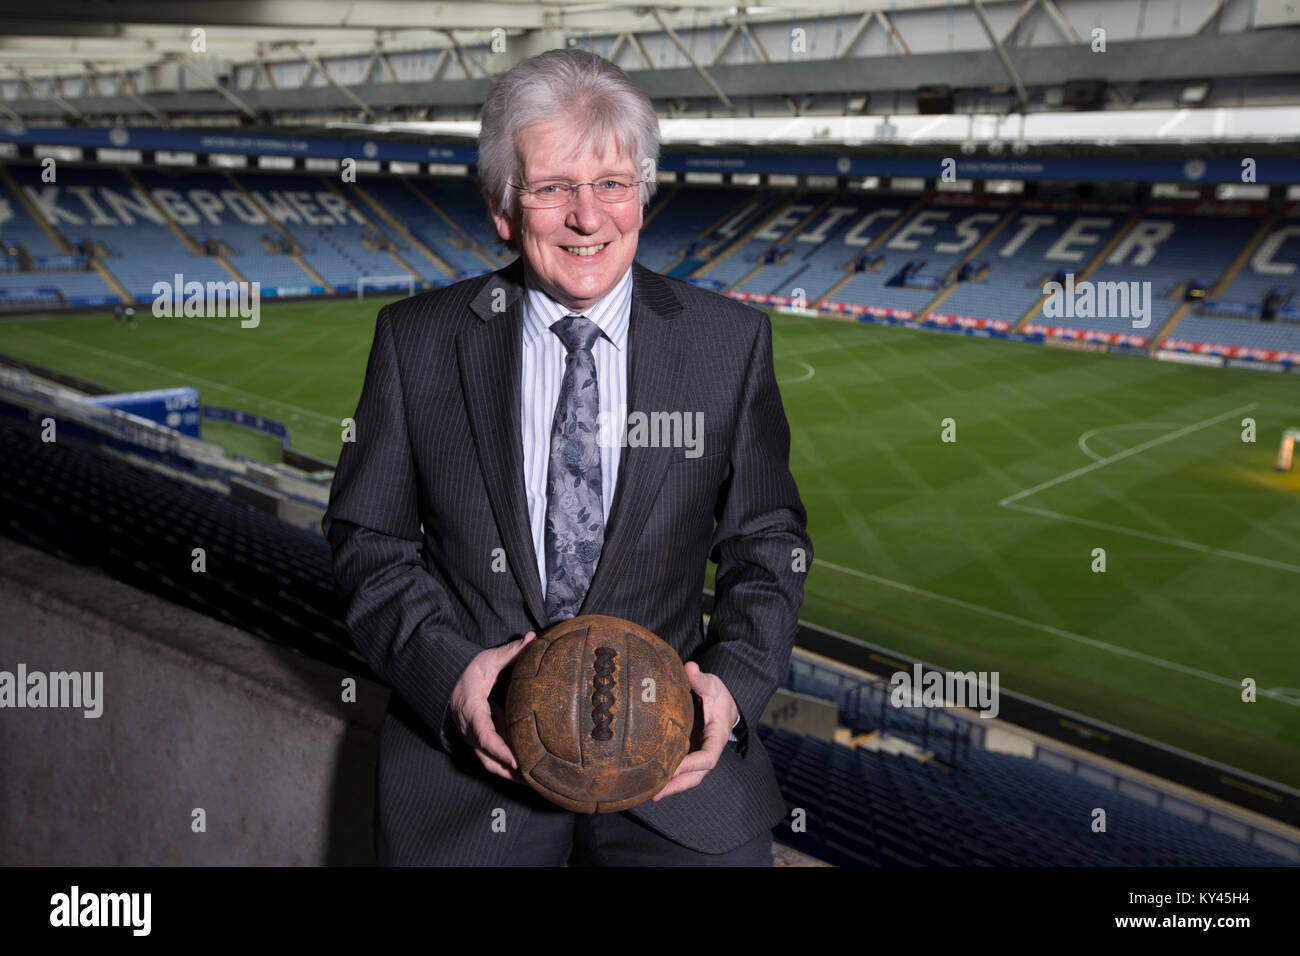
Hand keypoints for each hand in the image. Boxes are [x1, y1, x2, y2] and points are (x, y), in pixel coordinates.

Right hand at [448, 630, 535, 783]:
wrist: (449, 684)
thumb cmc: (468, 673)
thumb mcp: (487, 661)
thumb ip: (509, 652)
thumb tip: (531, 638)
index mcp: (472, 711)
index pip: (484, 736)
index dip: (500, 750)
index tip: (516, 760)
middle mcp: (471, 730)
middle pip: (488, 759)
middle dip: (509, 772)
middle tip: (532, 779)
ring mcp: (475, 738)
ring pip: (491, 764)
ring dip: (511, 774)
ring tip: (535, 781)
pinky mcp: (482, 740)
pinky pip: (494, 758)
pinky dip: (510, 764)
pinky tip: (530, 767)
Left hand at [652, 662, 738, 801]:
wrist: (723, 703)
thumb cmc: (718, 695)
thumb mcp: (712, 685)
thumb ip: (701, 679)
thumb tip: (689, 667)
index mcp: (717, 736)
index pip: (708, 757)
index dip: (693, 763)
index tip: (676, 766)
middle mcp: (709, 750)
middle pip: (696, 775)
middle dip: (677, 784)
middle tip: (656, 792)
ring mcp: (699, 755)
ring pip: (688, 778)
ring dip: (671, 787)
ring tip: (649, 794)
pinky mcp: (689, 756)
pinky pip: (681, 772)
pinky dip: (668, 779)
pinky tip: (650, 784)